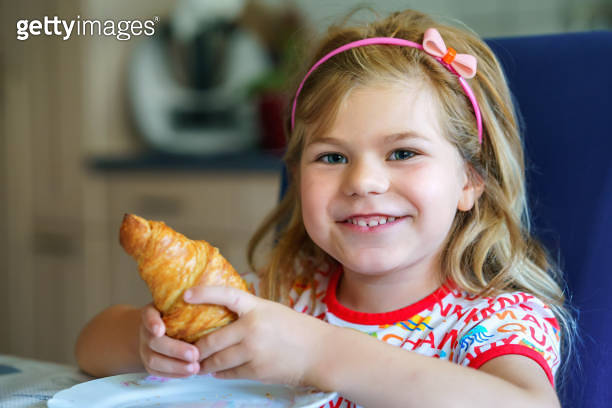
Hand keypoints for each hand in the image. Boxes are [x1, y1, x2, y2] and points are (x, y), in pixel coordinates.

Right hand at [139, 303, 200, 377]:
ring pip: (154, 360)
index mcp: (152, 312)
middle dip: (174, 350)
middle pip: (154, 342)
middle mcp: (146, 331)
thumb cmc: (176, 313)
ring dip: (175, 366)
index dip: (152, 323)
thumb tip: (211, 297)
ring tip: (195, 367)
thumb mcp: (180, 304)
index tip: (160, 330)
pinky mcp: (149, 363)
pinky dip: (173, 374)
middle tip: (194, 354)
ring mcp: (145, 348)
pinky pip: (157, 372)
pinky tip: (189, 373)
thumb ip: (190, 303)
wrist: (160, 329)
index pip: (148, 315)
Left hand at [184, 286, 330, 386]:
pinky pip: (229, 373)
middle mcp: (252, 328)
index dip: (204, 293)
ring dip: (204, 364)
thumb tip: (224, 315)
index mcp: (257, 307)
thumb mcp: (272, 311)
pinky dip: (220, 373)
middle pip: (211, 340)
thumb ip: (250, 313)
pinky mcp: (257, 370)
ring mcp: (253, 351)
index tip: (185, 295)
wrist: (320, 353)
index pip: (225, 295)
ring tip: (197, 364)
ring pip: (217, 361)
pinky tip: (217, 372)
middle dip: (196, 348)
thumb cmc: (297, 329)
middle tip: (186, 349)